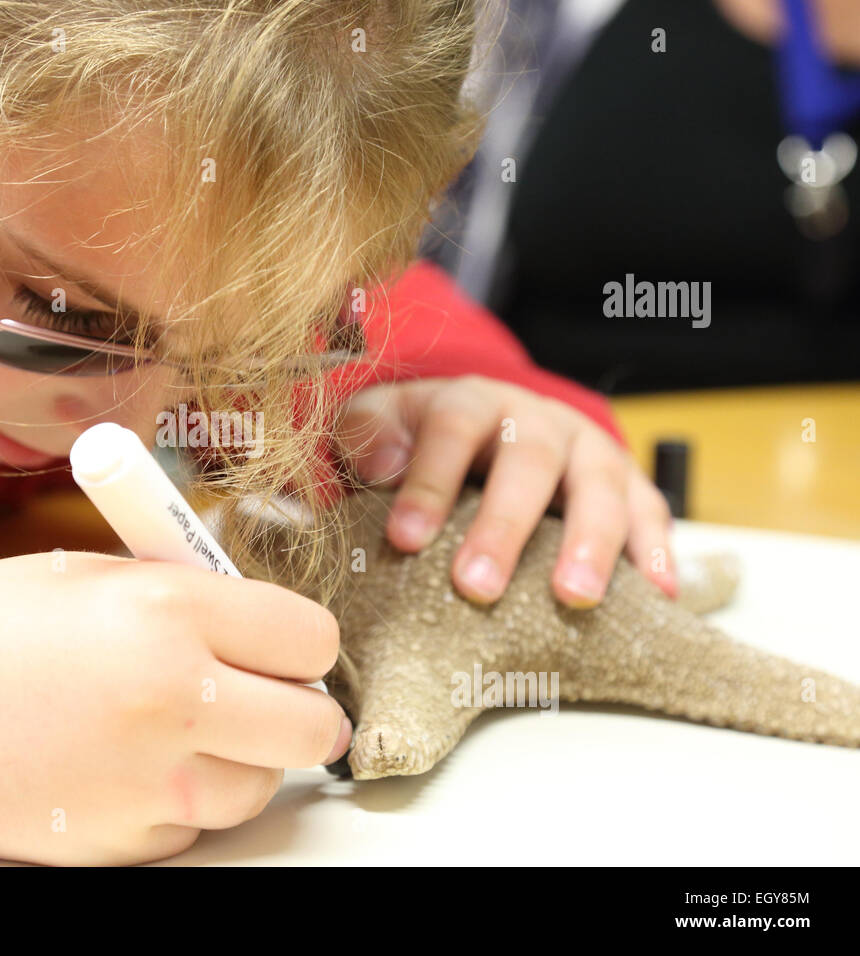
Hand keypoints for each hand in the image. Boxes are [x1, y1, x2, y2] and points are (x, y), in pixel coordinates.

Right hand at [0, 552, 349, 865]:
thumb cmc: (1, 627)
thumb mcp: (108, 575)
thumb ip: (199, 602)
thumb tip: (268, 633)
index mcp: (174, 611)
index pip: (312, 638)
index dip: (302, 645)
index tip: (286, 652)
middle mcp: (177, 696)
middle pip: (312, 727)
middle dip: (300, 713)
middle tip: (271, 702)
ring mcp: (153, 777)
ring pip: (260, 787)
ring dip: (239, 762)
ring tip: (182, 733)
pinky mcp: (126, 837)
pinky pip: (194, 826)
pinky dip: (178, 800)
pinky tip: (130, 766)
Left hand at [333, 375, 675, 607]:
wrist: (476, 427)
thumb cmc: (417, 437)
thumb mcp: (378, 423)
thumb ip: (368, 435)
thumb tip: (382, 466)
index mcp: (471, 402)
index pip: (451, 430)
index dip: (429, 483)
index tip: (405, 540)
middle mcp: (536, 420)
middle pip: (529, 462)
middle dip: (504, 527)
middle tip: (477, 587)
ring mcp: (587, 450)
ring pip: (599, 486)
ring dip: (590, 543)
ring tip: (574, 598)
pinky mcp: (625, 483)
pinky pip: (648, 511)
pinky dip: (655, 551)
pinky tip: (656, 595)